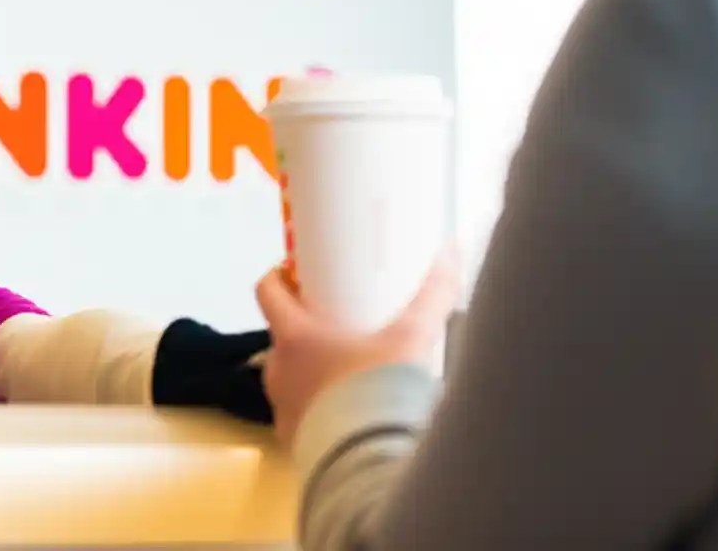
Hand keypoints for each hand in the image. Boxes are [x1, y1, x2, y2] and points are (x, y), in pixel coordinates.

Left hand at [256, 250, 459, 445]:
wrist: (370, 461)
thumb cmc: (379, 393)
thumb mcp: (410, 339)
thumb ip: (432, 297)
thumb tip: (450, 255)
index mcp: (295, 338)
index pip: (267, 293)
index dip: (277, 277)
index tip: (295, 272)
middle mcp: (278, 372)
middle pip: (281, 337)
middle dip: (304, 328)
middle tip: (336, 323)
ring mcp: (282, 408)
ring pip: (289, 378)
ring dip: (310, 371)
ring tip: (347, 369)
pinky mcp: (293, 441)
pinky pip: (300, 416)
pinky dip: (317, 409)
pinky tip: (347, 411)